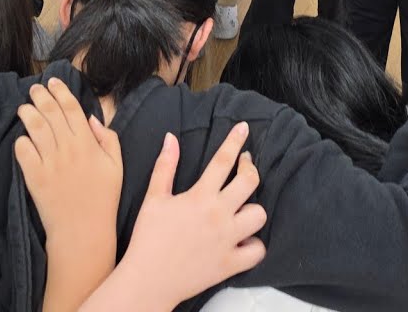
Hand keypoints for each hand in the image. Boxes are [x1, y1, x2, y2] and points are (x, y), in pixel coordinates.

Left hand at [14, 78, 121, 240]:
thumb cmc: (103, 198)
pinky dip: (21, 140)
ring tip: (24, 107)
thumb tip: (91, 117)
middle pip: (50, 111)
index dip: (60, 91)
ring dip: (27, 112)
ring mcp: (49, 162)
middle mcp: (67, 148)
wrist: (83, 230)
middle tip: (34, 89)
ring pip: (34, 126)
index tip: (53, 82)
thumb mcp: (116, 165)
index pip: (71, 107)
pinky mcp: (34, 176)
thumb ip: (107, 137)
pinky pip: (22, 150)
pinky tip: (23, 137)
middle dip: (40, 95)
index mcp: (88, 143)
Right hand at [120, 122, 265, 307]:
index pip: (223, 160)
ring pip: (259, 215)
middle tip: (244, 165)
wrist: (148, 280)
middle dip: (250, 168)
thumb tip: (171, 139)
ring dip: (253, 209)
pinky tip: (244, 238)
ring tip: (242, 207)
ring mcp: (227, 240)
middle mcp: (218, 215)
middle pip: (250, 182)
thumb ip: (165, 166)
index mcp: (200, 197)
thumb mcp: (153, 198)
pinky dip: (254, 244)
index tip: (244, 128)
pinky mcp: (231, 263)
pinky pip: (257, 250)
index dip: (235, 141)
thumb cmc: (148, 238)